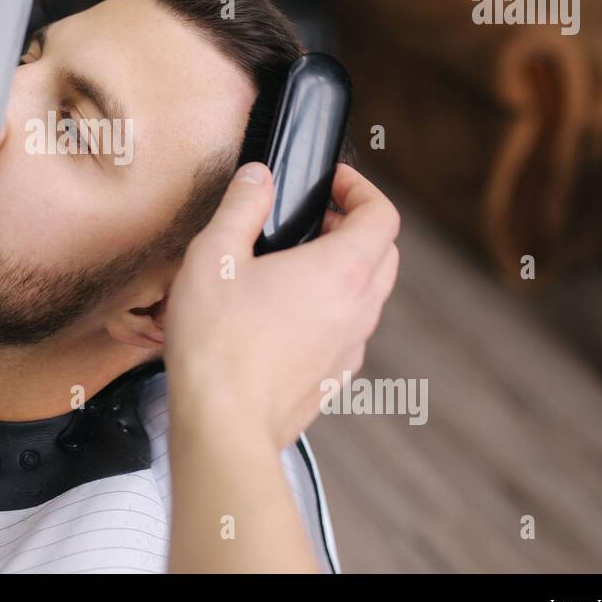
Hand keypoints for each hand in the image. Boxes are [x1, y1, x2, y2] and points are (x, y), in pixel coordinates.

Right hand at [163, 162, 400, 450]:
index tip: (332, 183)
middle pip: (386, 253)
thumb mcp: (215, 255)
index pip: (383, 215)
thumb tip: (258, 177)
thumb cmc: (217, 342)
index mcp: (341, 271)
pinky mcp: (335, 378)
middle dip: (355, 226)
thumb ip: (242, 206)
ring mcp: (351, 348)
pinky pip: (348, 331)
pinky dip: (331, 310)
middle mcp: (358, 309)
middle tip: (312, 219)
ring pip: (369, 295)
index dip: (361, 189)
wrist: (223, 424)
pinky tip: (284, 314)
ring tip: (293, 266)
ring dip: (344, 270)